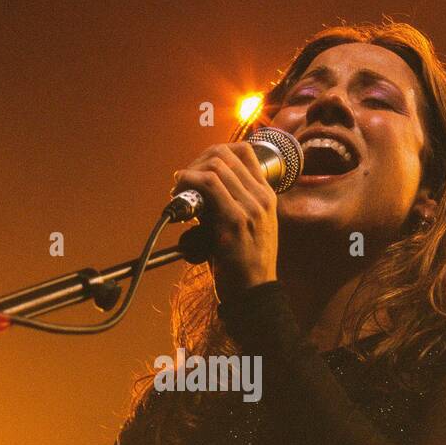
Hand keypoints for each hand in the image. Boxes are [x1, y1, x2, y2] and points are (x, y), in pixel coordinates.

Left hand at [172, 141, 278, 301]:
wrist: (254, 292)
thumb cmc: (244, 264)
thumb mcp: (246, 226)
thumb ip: (230, 204)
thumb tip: (197, 188)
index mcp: (267, 196)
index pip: (244, 152)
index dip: (214, 152)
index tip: (198, 167)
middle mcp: (262, 197)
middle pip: (226, 155)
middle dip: (196, 162)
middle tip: (182, 180)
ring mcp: (251, 207)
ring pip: (216, 166)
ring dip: (189, 172)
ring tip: (178, 188)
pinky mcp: (235, 220)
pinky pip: (209, 185)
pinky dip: (189, 182)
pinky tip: (178, 191)